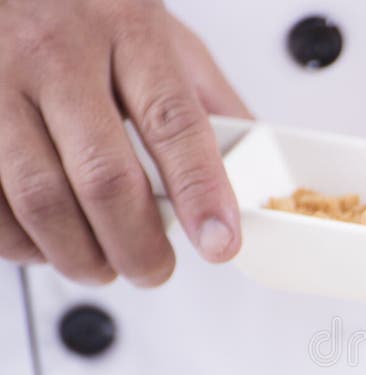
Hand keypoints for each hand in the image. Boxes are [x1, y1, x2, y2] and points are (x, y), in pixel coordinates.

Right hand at [0, 0, 249, 285]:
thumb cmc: (86, 9)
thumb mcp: (161, 33)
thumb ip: (209, 98)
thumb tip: (256, 167)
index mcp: (127, 31)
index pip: (174, 124)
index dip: (201, 193)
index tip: (221, 243)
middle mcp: (58, 54)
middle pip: (104, 176)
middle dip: (137, 245)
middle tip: (154, 270)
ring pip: (41, 197)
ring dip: (80, 254)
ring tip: (103, 267)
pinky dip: (22, 242)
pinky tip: (48, 244)